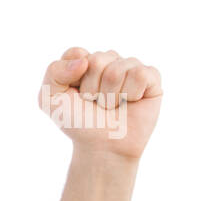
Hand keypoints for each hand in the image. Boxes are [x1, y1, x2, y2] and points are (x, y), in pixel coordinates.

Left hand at [38, 48, 161, 159]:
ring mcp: (130, 67)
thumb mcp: (49, 99)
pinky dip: (131, 94)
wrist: (102, 146)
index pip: (76, 53)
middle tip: (96, 103)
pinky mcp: (151, 78)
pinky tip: (130, 102)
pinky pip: (140, 74)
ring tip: (112, 105)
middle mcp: (108, 60)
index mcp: (84, 61)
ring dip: (111, 95)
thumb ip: (54, 72)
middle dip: (92, 88)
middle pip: (97, 60)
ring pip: (118, 69)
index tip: (76, 95)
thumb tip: (84, 59)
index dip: (73, 79)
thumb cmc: (77, 122)